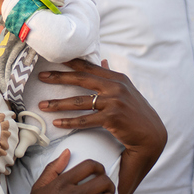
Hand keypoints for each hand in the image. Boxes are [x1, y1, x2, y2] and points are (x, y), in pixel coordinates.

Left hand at [36, 59, 166, 193]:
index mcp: (117, 78)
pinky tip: (57, 123)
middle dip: (59, 77)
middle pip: (81, 79)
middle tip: (41, 77)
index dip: (71, 62)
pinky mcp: (112, 118)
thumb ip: (111, 75)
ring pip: (80, 102)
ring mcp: (114, 102)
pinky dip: (69, 121)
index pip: (89, 67)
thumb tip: (102, 60)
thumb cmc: (136, 112)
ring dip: (58, 103)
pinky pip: (85, 120)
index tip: (54, 58)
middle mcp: (116, 87)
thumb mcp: (126, 90)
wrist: (152, 135)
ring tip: (43, 105)